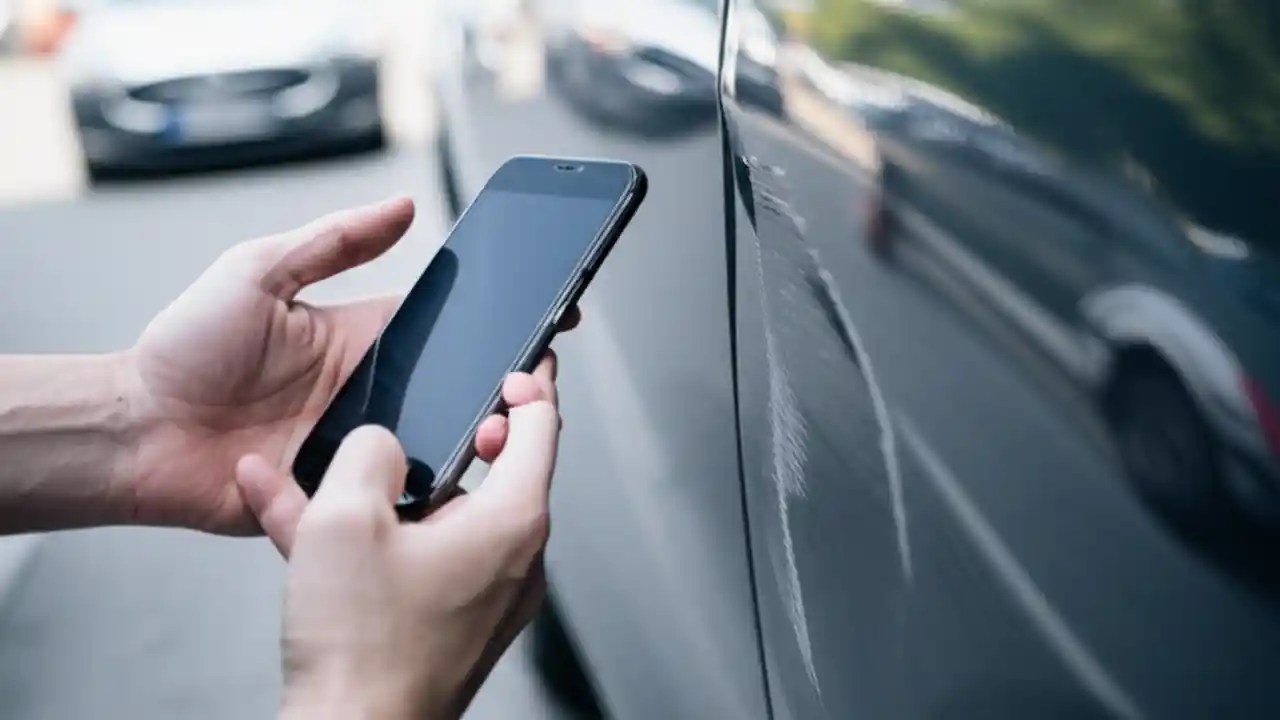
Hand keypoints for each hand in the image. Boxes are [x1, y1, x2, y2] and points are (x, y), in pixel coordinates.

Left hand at [125, 197, 576, 533]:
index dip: (499, 318)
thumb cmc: (185, 348)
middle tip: (538, 382)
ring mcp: (362, 448)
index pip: (448, 325)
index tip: (550, 309)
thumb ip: (331, 242)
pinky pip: (397, 499)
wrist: (136, 432)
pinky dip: (427, 494)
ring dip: (475, 440)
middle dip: (506, 385)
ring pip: (440, 448)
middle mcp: (372, 394)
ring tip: (502, 429)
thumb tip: (402, 206)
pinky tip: (456, 483)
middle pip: (458, 389)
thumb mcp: (257, 272)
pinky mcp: (344, 498)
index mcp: (362, 338)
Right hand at [240, 358, 560, 719]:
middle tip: (442, 416)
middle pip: (503, 473)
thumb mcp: (344, 518)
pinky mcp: (455, 624)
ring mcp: (488, 597)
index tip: (520, 366)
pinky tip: (319, 530)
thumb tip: (380, 445)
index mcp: (512, 523)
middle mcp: (516, 561)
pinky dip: (386, 540)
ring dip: (402, 492)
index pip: (543, 429)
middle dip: (464, 436)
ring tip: (343, 474)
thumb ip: (368, 453)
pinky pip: (426, 561)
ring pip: (452, 518)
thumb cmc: (361, 649)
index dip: (530, 385)